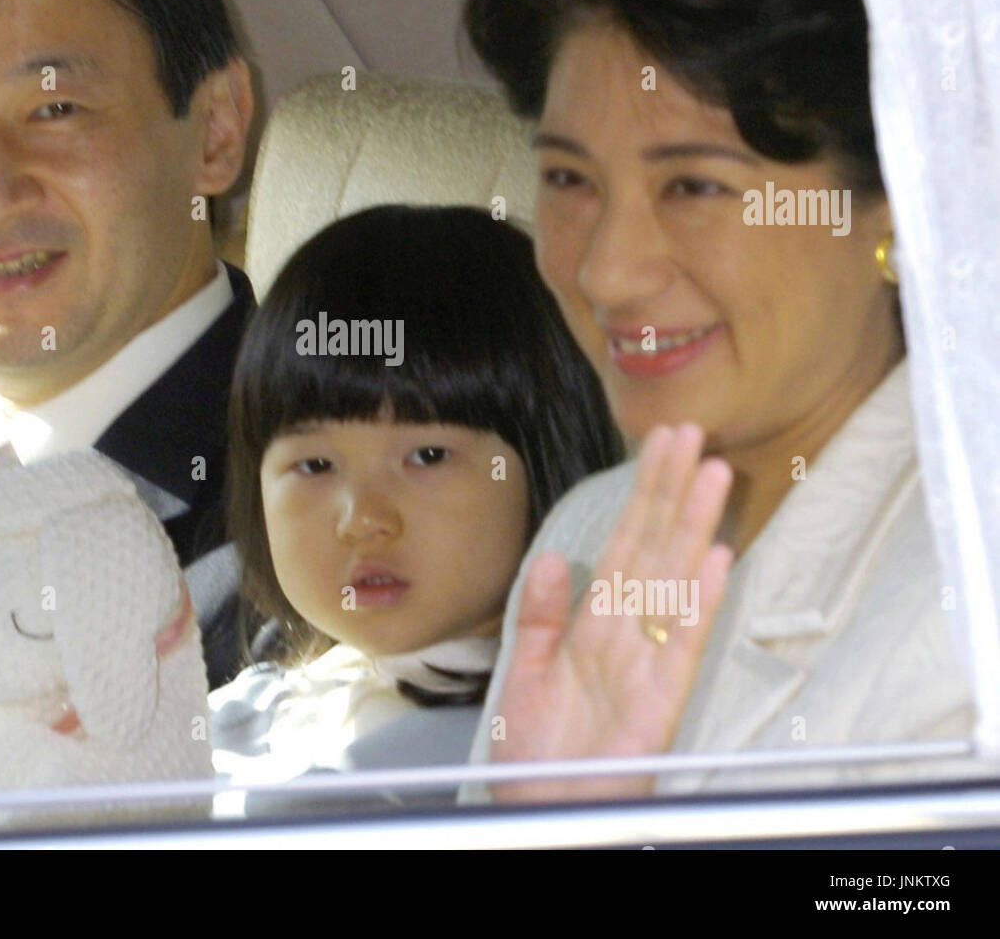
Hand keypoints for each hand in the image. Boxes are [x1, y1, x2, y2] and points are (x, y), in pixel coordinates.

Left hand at [489, 423, 734, 802]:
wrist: (541, 809)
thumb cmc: (537, 749)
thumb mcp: (526, 670)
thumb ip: (539, 614)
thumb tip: (554, 559)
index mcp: (593, 621)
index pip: (624, 542)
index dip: (642, 493)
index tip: (657, 444)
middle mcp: (627, 632)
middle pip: (654, 546)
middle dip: (671, 490)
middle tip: (690, 432)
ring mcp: (647, 660)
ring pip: (674, 579)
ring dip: (693, 526)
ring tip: (712, 474)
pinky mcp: (661, 698)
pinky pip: (682, 641)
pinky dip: (699, 601)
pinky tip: (716, 559)